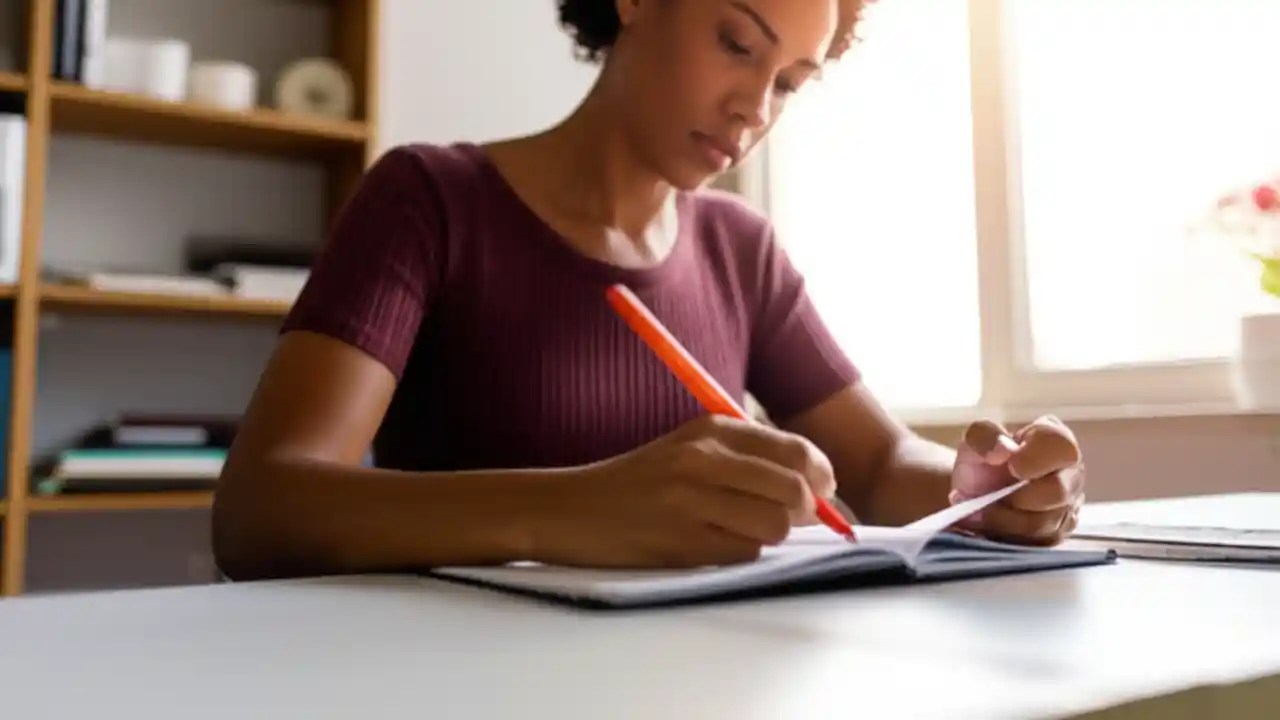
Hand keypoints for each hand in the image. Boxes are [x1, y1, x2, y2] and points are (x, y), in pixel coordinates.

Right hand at [533, 415, 837, 568]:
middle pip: (793, 490)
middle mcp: (703, 459)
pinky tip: (709, 543)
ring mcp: (691, 500)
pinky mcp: (681, 540)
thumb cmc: (639, 483)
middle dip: (803, 512)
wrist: (571, 509)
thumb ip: (747, 460)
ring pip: (773, 526)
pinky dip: (737, 553)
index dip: (821, 477)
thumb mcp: (690, 450)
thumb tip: (815, 490)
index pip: (795, 450)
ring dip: (766, 536)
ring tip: (737, 531)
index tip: (820, 492)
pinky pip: (742, 553)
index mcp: (710, 429)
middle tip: (790, 519)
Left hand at [949, 416, 1085, 545]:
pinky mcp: (1055, 534)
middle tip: (989, 495)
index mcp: (1056, 441)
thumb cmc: (983, 458)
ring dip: (1005, 519)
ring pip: (1046, 522)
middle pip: (1060, 491)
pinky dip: (1006, 535)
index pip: (1062, 447)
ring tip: (978, 510)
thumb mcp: (975, 438)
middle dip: (1019, 496)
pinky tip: (986, 524)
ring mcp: (1068, 507)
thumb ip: (985, 436)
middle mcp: (1070, 473)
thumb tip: (1003, 451)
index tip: (1012, 467)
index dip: (1037, 458)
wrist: (975, 491)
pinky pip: (1036, 542)